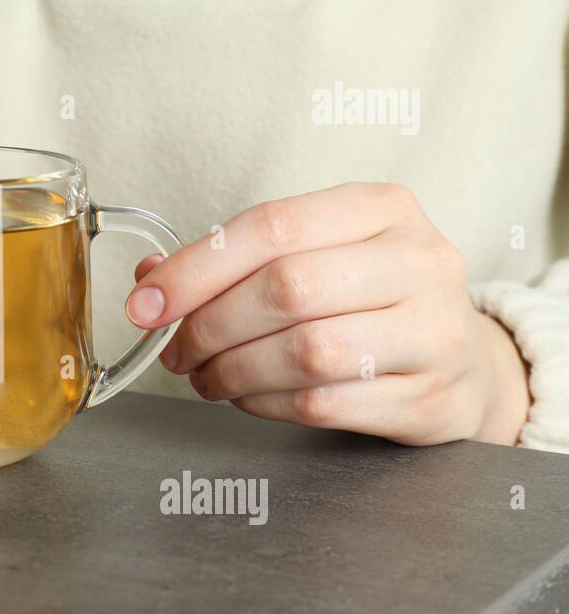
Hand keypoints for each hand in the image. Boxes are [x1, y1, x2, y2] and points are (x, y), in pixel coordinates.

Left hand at [126, 183, 529, 445]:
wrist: (466, 365)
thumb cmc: (373, 300)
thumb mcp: (317, 256)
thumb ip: (235, 261)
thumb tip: (150, 282)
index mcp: (383, 208)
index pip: (272, 227)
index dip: (195, 268)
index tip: (146, 303)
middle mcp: (419, 261)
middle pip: (286, 288)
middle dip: (210, 325)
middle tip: (177, 350)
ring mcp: (434, 331)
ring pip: (306, 352)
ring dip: (233, 371)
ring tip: (206, 376)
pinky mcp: (429, 397)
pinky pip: (322, 404)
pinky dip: (265, 404)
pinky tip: (247, 396)